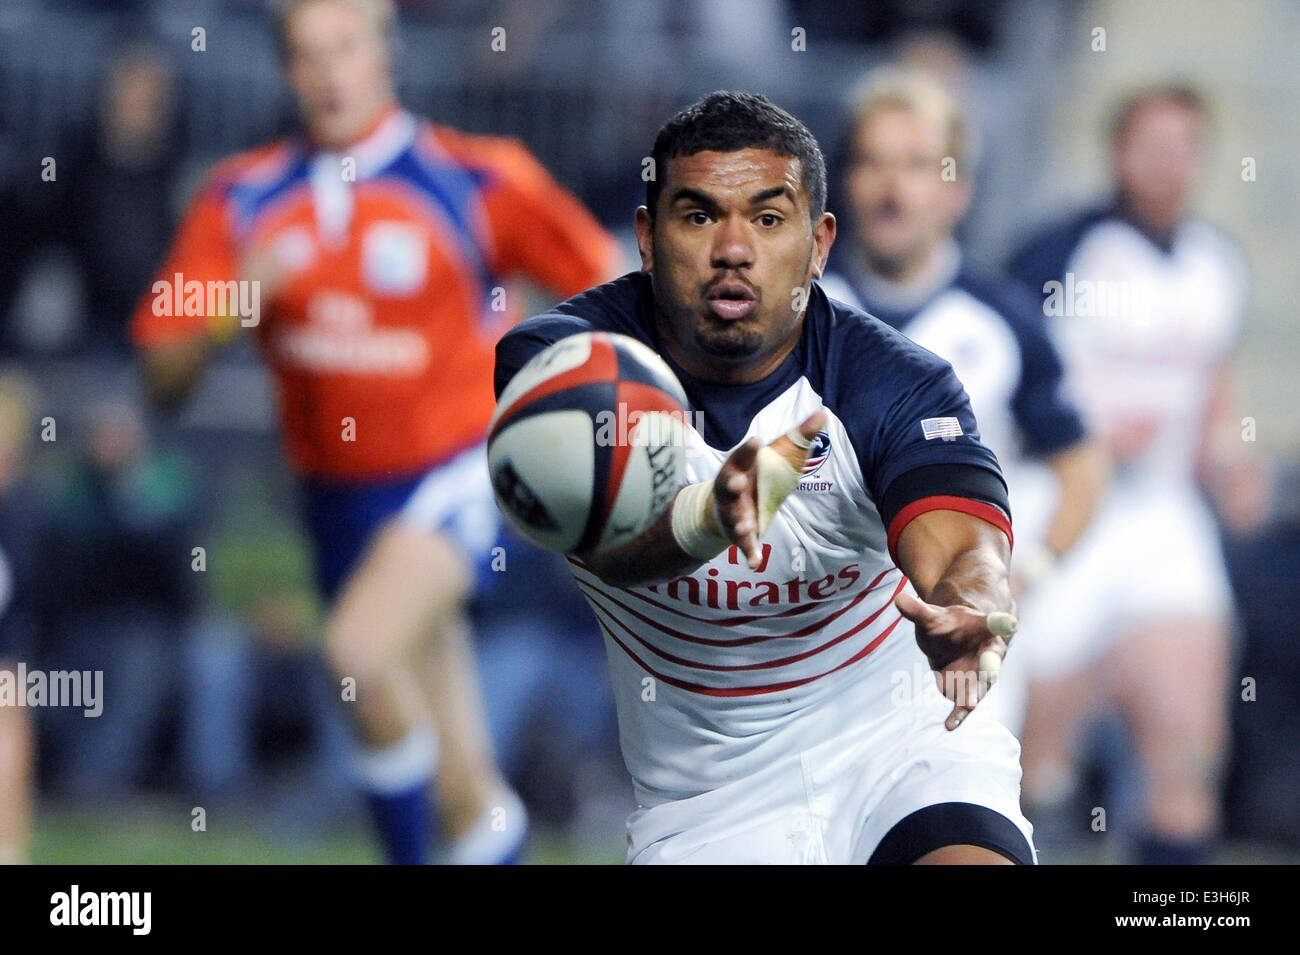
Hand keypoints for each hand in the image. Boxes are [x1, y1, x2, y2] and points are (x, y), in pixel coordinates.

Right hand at [710, 410, 825, 569]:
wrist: (727, 507)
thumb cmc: (757, 475)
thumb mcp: (778, 454)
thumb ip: (800, 436)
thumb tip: (823, 413)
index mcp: (739, 467)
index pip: (741, 456)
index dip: (747, 450)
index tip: (756, 441)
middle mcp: (731, 490)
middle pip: (728, 486)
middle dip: (732, 484)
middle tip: (739, 482)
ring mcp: (733, 514)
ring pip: (734, 518)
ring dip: (739, 523)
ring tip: (745, 527)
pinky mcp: (739, 535)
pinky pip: (744, 546)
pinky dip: (749, 554)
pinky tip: (755, 564)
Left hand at [895, 592, 1016, 730]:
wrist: (953, 642)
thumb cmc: (948, 625)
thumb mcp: (932, 616)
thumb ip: (918, 610)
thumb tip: (897, 599)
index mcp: (987, 629)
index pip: (996, 623)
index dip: (1002, 623)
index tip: (1010, 622)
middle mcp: (990, 655)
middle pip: (993, 661)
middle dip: (991, 668)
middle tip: (991, 673)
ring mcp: (980, 676)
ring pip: (980, 687)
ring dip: (974, 695)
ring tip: (969, 704)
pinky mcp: (967, 691)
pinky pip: (964, 705)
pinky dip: (958, 716)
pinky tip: (949, 726)